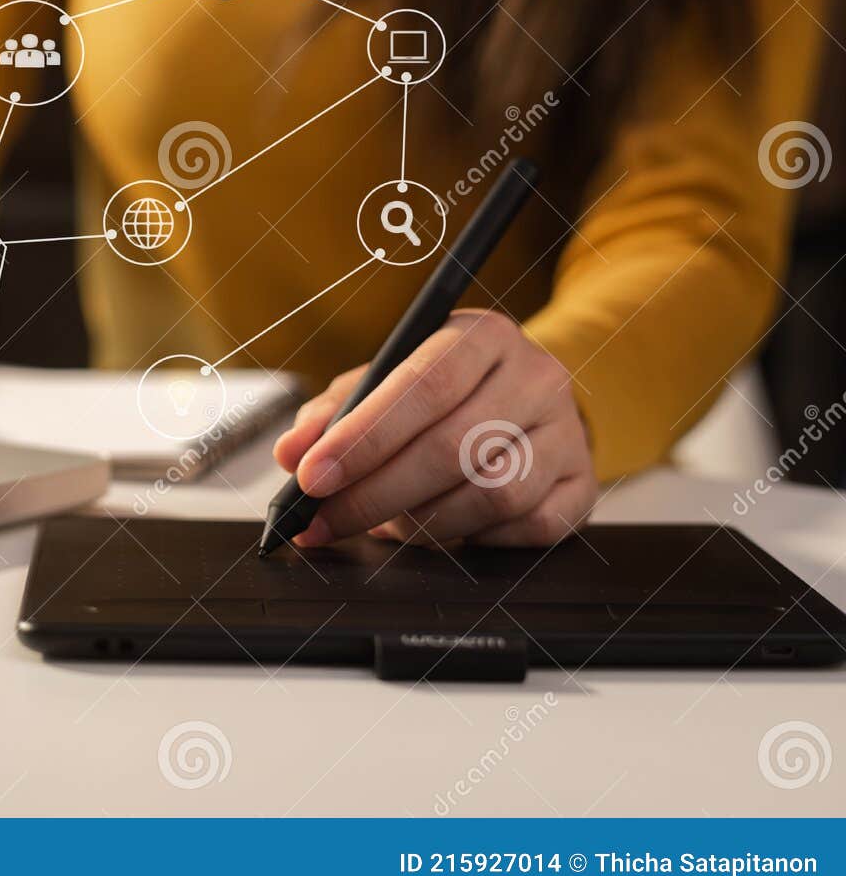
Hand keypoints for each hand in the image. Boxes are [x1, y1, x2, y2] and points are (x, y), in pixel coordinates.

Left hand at [272, 310, 595, 547]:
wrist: (524, 402)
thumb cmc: (443, 393)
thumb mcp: (385, 382)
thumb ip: (335, 412)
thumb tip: (291, 452)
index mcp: (482, 336)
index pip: (423, 385)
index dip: (363, 437)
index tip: (311, 476)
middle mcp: (536, 377)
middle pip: (453, 445)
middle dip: (375, 493)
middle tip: (326, 520)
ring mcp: (568, 432)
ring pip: (492, 493)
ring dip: (423, 522)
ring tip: (385, 523)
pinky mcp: (584, 486)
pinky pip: (528, 526)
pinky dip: (476, 539)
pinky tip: (447, 530)